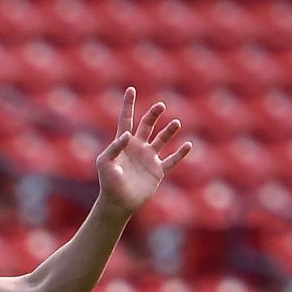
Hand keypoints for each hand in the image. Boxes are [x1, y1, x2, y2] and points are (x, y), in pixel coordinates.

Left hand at [95, 87, 191, 215]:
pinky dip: (180, 153)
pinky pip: (172, 160)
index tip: (131, 89)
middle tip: (160, 106)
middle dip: (153, 114)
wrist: (118, 203)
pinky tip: (187, 145)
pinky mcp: (158, 171)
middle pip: (147, 125)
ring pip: (162, 140)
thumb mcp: (104, 163)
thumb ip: (114, 147)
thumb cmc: (108, 183)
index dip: (128, 105)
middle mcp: (137, 148)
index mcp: (123, 143)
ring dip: (169, 131)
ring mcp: (149, 158)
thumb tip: (128, 134)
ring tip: (176, 123)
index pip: (126, 119)